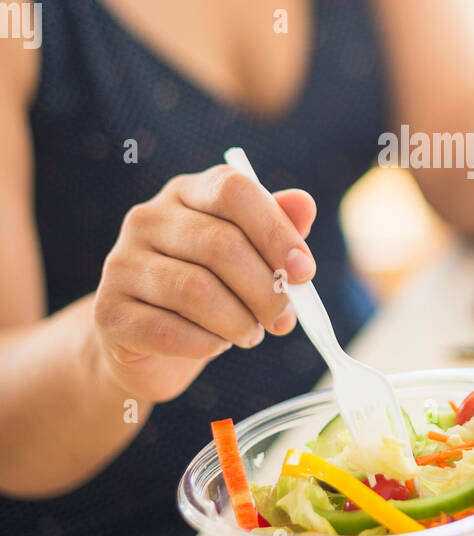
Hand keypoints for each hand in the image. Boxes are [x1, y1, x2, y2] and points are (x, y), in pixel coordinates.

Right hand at [93, 166, 316, 403]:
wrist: (148, 345)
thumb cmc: (209, 292)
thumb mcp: (247, 256)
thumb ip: (275, 227)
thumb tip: (305, 204)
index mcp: (186, 193)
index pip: (232, 190)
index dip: (275, 231)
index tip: (304, 272)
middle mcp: (147, 219)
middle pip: (220, 244)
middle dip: (264, 289)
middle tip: (284, 319)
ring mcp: (120, 263)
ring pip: (195, 290)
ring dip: (237, 321)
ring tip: (249, 334)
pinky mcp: (107, 311)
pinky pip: (167, 330)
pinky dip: (204, 344)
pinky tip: (214, 345)